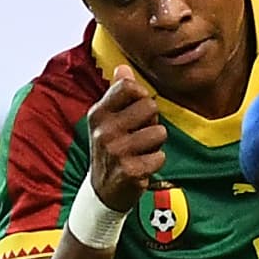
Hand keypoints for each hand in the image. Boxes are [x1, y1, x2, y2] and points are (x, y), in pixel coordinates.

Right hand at [86, 65, 169, 211]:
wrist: (102, 190)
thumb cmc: (111, 149)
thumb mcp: (107, 120)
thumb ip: (118, 93)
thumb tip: (124, 67)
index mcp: (98, 113)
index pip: (129, 87)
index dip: (142, 96)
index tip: (137, 110)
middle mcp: (104, 130)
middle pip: (149, 106)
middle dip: (151, 121)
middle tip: (139, 136)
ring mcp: (116, 151)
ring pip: (159, 132)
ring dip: (156, 144)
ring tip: (140, 152)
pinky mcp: (130, 171)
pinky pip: (160, 157)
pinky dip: (156, 162)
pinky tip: (142, 167)